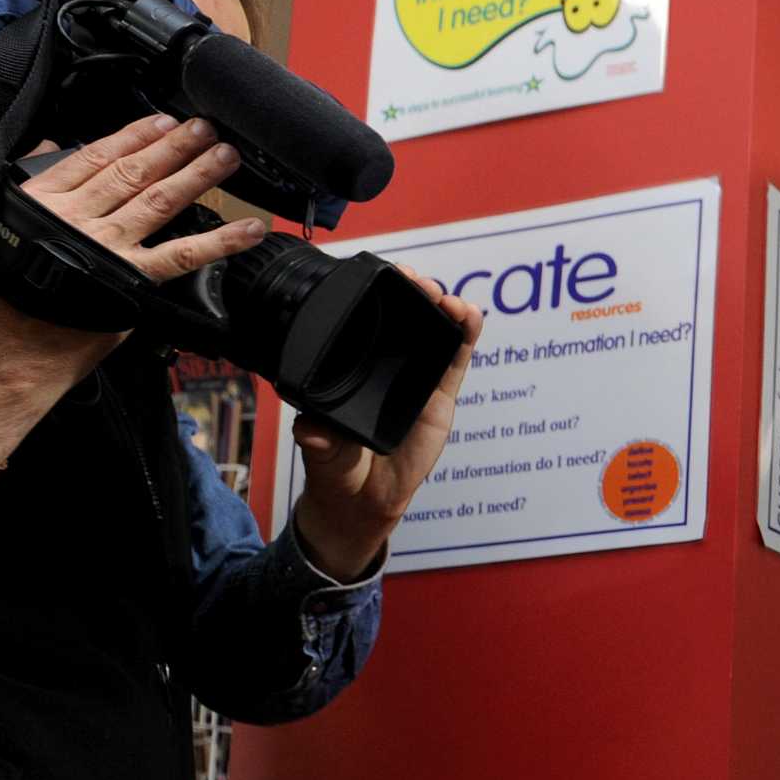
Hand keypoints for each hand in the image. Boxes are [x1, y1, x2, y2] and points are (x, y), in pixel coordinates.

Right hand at [0, 113, 264, 464]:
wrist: (9, 338)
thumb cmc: (6, 284)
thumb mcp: (5, 219)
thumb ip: (34, 179)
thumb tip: (47, 146)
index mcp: (48, 199)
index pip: (97, 156)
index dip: (133, 135)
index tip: (162, 120)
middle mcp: (81, 217)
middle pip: (135, 173)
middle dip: (174, 147)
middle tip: (205, 128)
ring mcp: (109, 246)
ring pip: (160, 202)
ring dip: (197, 175)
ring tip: (226, 156)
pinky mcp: (131, 278)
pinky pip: (183, 255)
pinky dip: (221, 241)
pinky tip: (249, 229)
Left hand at [289, 270, 482, 581]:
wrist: (367, 501)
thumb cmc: (338, 469)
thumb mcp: (322, 451)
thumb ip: (318, 440)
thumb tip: (309, 430)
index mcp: (351, 369)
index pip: (366, 322)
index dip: (376, 295)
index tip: (382, 278)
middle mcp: (384, 367)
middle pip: (404, 317)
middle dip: (414, 292)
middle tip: (417, 283)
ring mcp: (415, 378)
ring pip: (433, 332)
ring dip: (443, 307)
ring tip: (447, 299)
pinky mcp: (440, 395)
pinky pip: (454, 360)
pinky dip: (465, 335)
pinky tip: (470, 315)